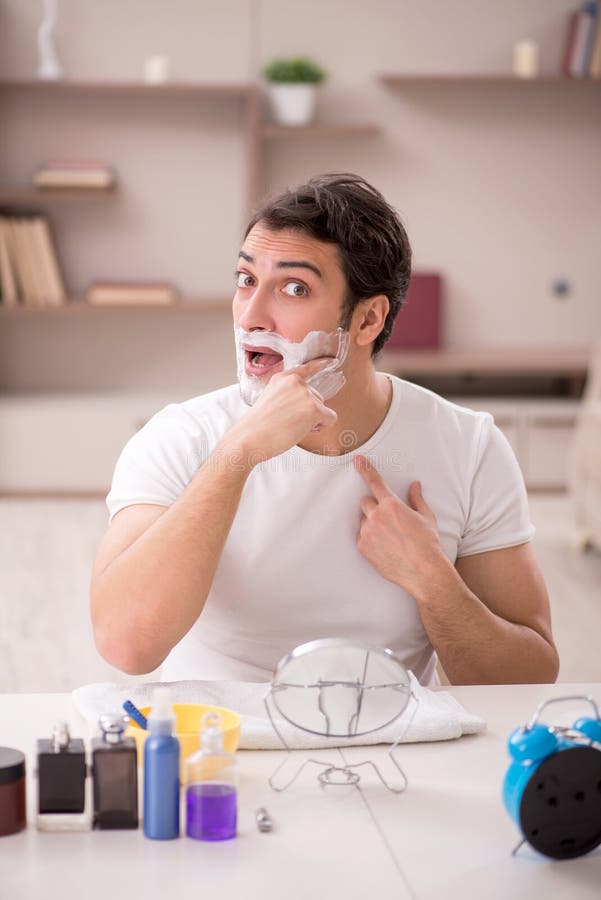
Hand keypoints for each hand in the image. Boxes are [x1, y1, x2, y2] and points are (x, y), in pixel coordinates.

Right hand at [224, 358, 337, 464]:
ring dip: (313, 421)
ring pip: (323, 410)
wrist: (249, 438)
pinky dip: (321, 427)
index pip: (306, 368)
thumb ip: (287, 395)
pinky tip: (303, 430)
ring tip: (290, 426)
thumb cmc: (257, 427)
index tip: (331, 360)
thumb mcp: (270, 400)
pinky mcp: (313, 408)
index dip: (320, 364)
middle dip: (308, 412)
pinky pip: (330, 418)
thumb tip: (306, 404)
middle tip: (287, 422)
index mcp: (282, 378)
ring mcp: (305, 394)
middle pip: (317, 398)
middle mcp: (295, 382)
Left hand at [355, 454, 444, 594]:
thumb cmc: (427, 543)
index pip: (375, 482)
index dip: (365, 469)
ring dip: (372, 523)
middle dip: (375, 507)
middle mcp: (377, 516)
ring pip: (364, 520)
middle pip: (365, 502)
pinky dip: (370, 539)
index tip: (357, 460)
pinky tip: (384, 547)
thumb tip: (414, 485)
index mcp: (392, 505)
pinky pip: (362, 536)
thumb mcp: (426, 517)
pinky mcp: (363, 547)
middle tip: (388, 520)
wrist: (423, 571)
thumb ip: (417, 498)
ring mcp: (368, 532)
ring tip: (389, 537)